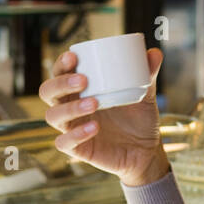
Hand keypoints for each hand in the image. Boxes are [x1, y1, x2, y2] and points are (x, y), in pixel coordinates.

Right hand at [39, 47, 167, 187]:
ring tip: (94, 103)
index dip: (61, 64)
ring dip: (70, 108)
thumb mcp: (145, 94)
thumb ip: (148, 74)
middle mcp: (71, 107)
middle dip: (60, 83)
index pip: (60, 73)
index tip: (73, 57)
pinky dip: (76, 135)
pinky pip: (64, 142)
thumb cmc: (139, 119)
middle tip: (83, 80)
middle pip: (48, 91)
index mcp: (81, 90)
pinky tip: (94, 127)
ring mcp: (72, 128)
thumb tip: (155, 52)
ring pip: (52, 116)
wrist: (147, 151)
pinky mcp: (77, 149)